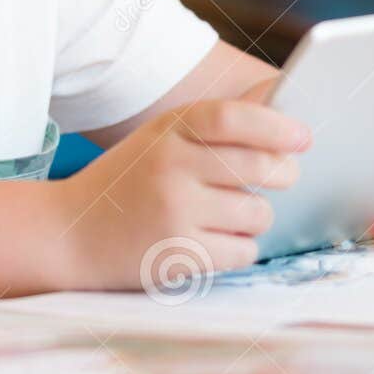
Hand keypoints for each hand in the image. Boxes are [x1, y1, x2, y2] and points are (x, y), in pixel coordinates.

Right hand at [56, 79, 309, 287]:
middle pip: (260, 165)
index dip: (276, 126)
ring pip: (257, 213)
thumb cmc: (128, 183)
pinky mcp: (179, 255)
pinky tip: (216, 241)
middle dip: (284, 173)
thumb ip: (209, 133)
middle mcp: (171, 167)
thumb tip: (285, 138)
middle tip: (284, 176)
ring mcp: (175, 213)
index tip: (303, 137)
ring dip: (257, 217)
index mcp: (168, 130)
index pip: (233, 118)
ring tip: (231, 214)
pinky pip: (243, 251)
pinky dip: (240, 248)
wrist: (70, 232)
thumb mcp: (158, 140)